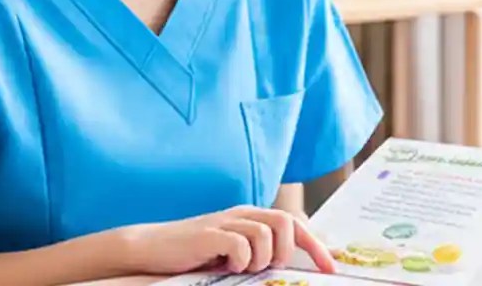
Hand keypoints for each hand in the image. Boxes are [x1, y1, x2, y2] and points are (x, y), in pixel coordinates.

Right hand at [119, 207, 336, 275]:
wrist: (151, 248)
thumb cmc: (193, 254)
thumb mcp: (232, 253)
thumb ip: (258, 253)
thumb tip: (287, 268)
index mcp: (251, 217)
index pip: (295, 224)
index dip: (316, 246)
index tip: (331, 268)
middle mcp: (242, 214)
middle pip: (286, 222)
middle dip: (286, 250)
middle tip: (268, 267)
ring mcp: (225, 221)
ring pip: (266, 234)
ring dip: (260, 259)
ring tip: (241, 268)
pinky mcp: (209, 233)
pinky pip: (241, 245)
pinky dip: (240, 260)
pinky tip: (226, 265)